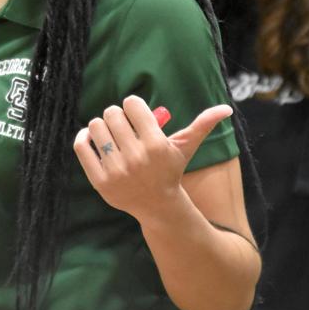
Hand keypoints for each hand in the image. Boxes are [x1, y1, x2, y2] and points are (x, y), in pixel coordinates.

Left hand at [73, 95, 232, 220]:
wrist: (156, 205)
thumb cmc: (170, 170)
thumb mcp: (185, 147)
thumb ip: (203, 125)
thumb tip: (226, 108)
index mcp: (156, 145)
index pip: (132, 104)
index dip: (134, 105)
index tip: (137, 114)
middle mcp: (136, 157)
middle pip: (112, 113)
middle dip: (118, 115)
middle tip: (124, 126)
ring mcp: (116, 170)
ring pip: (96, 126)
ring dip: (102, 126)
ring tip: (112, 134)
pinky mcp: (99, 180)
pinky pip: (82, 146)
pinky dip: (84, 137)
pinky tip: (93, 137)